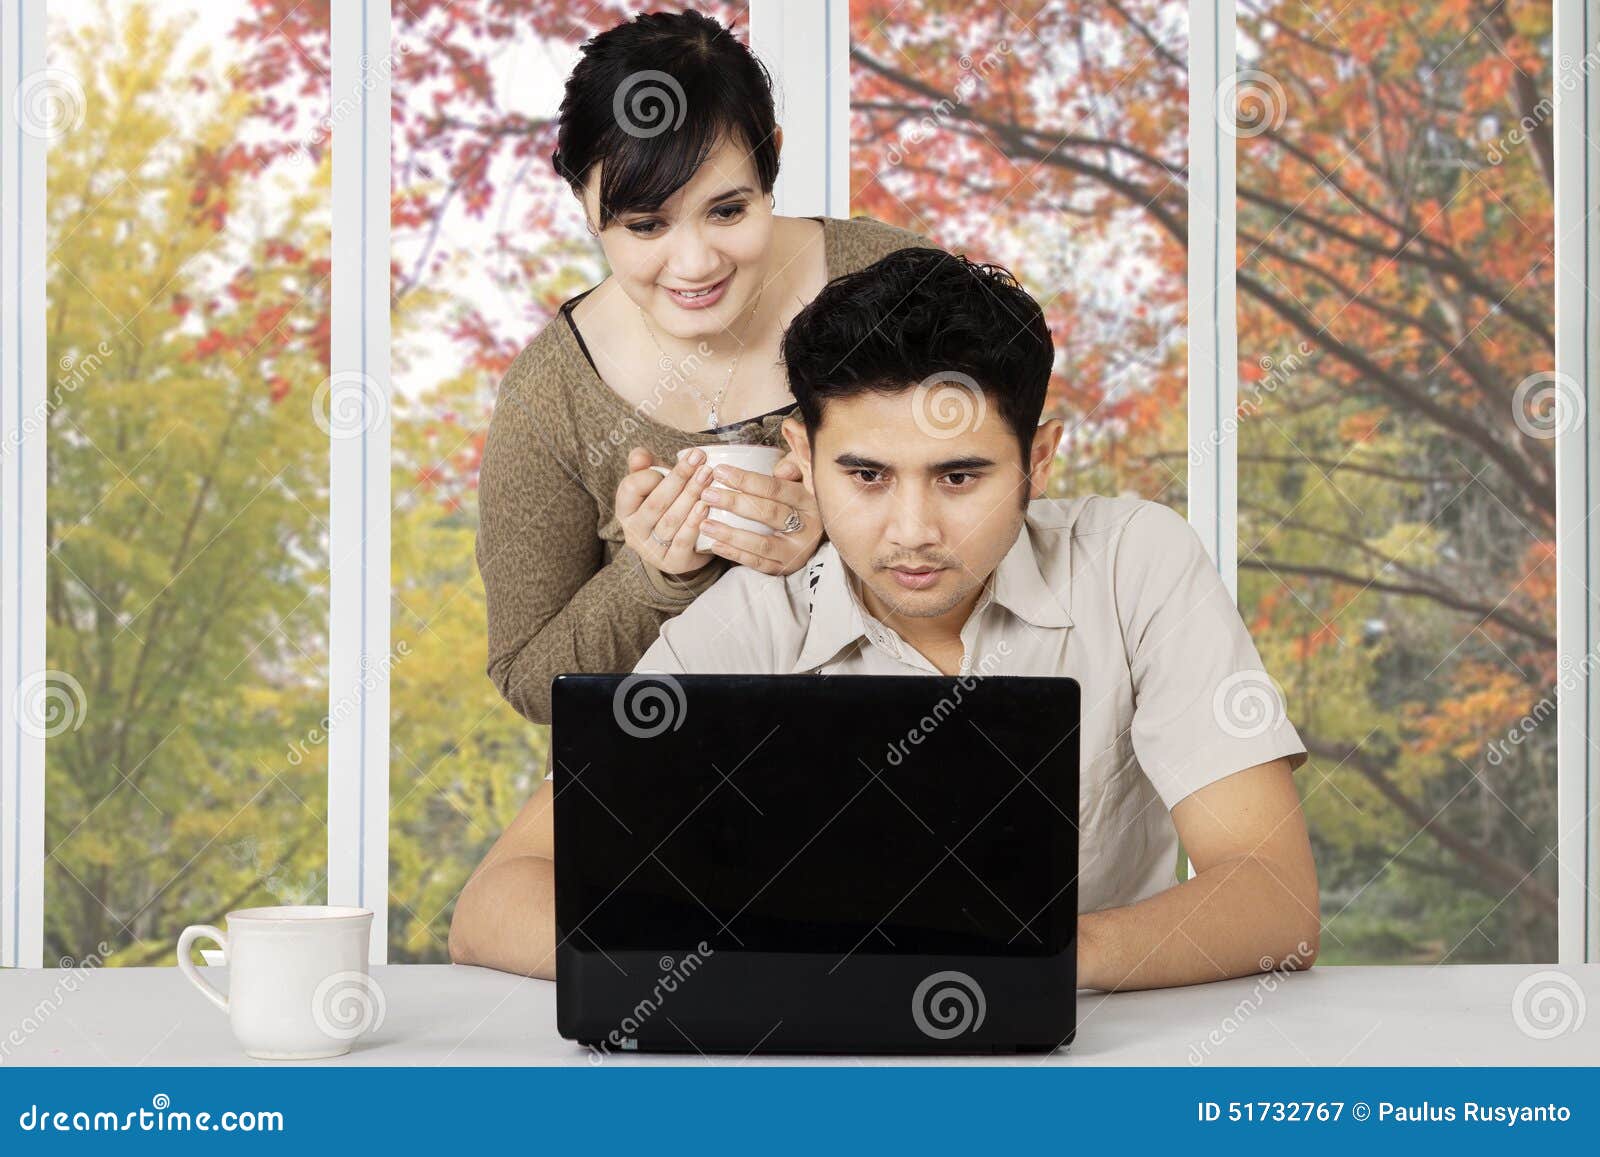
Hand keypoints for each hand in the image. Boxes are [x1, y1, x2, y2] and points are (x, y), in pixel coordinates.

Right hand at [615, 446, 714, 575]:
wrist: (682, 547)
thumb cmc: (667, 507)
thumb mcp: (654, 484)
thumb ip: (645, 466)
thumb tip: (640, 455)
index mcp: (624, 510)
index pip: (631, 487)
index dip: (651, 473)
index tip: (673, 462)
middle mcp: (633, 532)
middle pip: (655, 503)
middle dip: (679, 479)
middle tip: (700, 461)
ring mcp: (651, 550)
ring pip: (671, 520)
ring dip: (691, 496)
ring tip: (707, 478)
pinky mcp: (672, 563)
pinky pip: (683, 541)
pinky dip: (694, 523)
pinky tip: (706, 506)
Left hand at [698, 452, 822, 576]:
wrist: (811, 532)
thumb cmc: (798, 497)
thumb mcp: (801, 476)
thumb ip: (792, 465)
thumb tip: (780, 470)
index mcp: (810, 501)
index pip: (776, 488)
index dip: (746, 480)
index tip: (720, 472)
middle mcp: (807, 528)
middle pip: (768, 513)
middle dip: (735, 503)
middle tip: (707, 495)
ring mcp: (796, 551)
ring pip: (761, 544)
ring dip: (730, 534)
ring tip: (705, 524)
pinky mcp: (785, 568)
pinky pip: (758, 563)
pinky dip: (735, 554)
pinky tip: (715, 545)